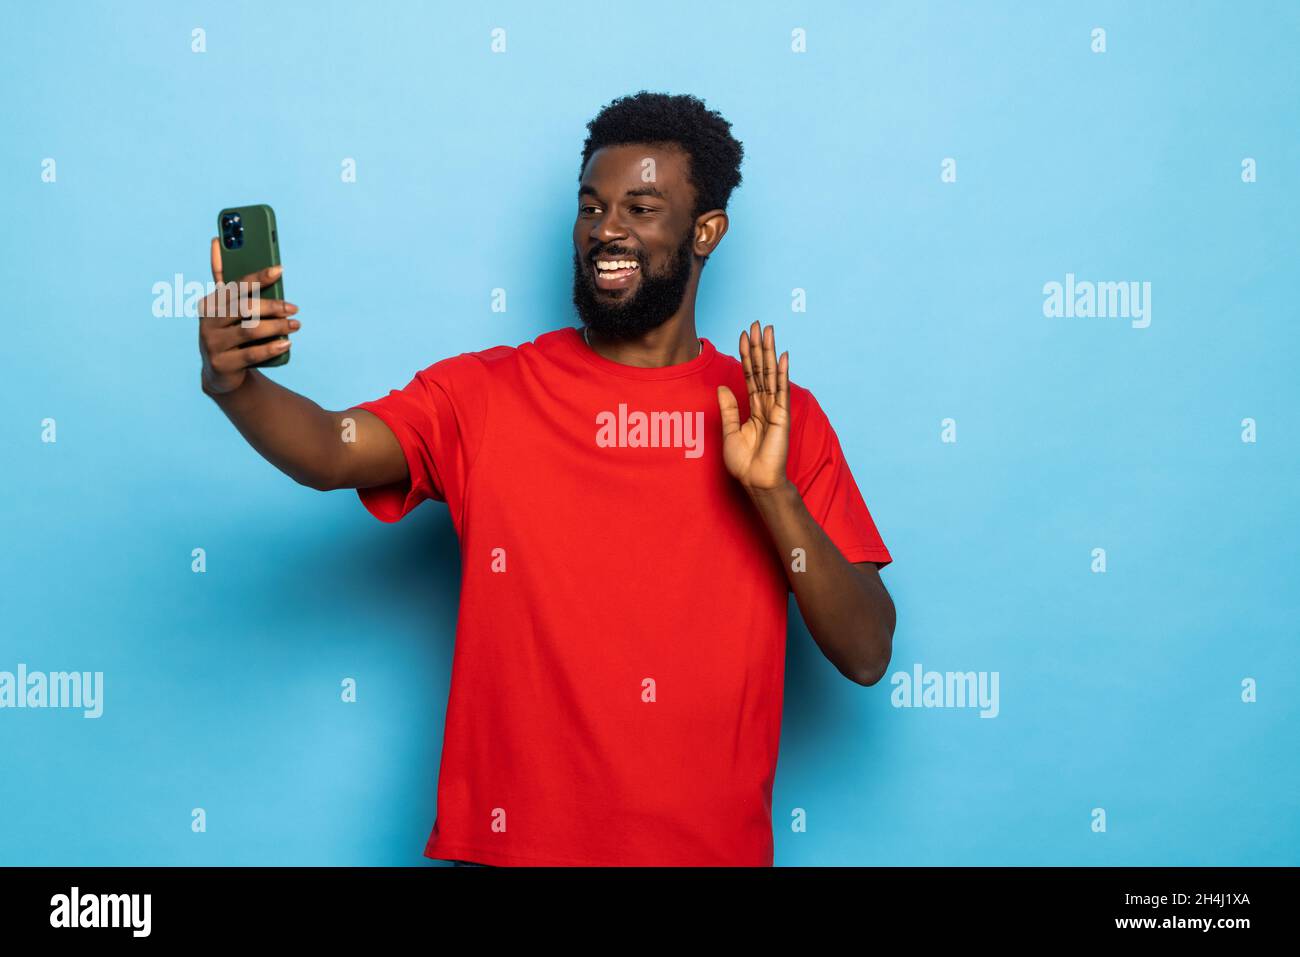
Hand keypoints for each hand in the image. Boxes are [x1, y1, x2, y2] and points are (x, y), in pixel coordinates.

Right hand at [198, 237, 299, 394]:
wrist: (221, 372)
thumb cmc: (230, 331)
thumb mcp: (227, 307)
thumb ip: (225, 279)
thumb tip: (216, 241)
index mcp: (210, 303)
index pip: (235, 285)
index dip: (258, 277)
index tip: (280, 270)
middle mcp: (207, 322)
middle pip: (244, 308)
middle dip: (273, 306)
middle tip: (294, 308)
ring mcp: (212, 344)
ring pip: (250, 331)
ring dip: (277, 326)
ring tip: (296, 325)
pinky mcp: (222, 364)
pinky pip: (251, 354)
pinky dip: (271, 347)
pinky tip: (287, 343)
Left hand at [716, 321, 790, 493]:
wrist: (756, 480)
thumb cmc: (744, 463)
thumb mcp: (730, 432)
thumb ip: (729, 409)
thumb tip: (723, 387)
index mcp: (753, 408)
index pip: (750, 376)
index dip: (747, 356)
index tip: (744, 336)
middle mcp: (765, 405)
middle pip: (761, 369)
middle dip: (759, 347)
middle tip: (757, 324)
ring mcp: (775, 409)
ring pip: (771, 374)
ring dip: (770, 352)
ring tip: (768, 331)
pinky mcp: (781, 416)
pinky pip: (781, 390)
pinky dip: (782, 373)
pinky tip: (783, 356)